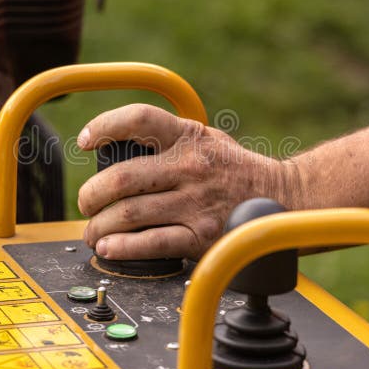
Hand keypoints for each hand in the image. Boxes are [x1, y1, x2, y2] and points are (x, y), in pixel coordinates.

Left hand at [77, 104, 288, 260]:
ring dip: (100, 226)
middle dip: (91, 194)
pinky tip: (109, 248)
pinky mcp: (200, 236)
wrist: (283, 200)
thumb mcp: (208, 139)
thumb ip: (170, 137)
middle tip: (86, 204)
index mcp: (189, 136)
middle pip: (121, 177)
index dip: (104, 126)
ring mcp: (195, 203)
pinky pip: (151, 243)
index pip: (138, 119)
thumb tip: (118, 143)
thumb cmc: (235, 170)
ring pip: (129, 214)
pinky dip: (123, 247)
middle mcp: (190, 167)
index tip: (85, 141)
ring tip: (93, 231)